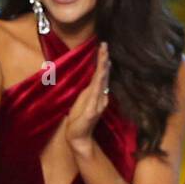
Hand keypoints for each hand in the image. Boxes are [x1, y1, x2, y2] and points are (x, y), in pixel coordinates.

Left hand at [64, 41, 110, 155]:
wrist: (78, 137)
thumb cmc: (79, 119)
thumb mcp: (83, 100)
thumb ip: (90, 90)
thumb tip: (95, 78)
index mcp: (96, 94)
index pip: (101, 75)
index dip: (102, 62)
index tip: (103, 48)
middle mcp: (99, 98)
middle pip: (102, 76)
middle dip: (104, 61)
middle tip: (105, 46)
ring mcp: (96, 105)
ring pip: (100, 85)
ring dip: (103, 72)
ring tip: (105, 60)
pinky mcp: (90, 114)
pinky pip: (94, 100)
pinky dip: (97, 90)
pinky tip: (99, 82)